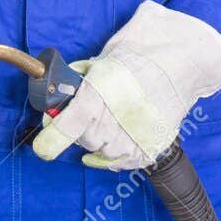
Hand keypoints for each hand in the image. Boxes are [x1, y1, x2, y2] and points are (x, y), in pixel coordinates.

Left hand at [31, 0, 220, 169]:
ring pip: (102, 152)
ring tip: (111, 118)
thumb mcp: (98, 62)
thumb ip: (76, 81)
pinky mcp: (149, 148)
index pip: (65, 129)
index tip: (42, 148)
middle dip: (80, 128)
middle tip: (92, 111)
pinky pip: (123, 162)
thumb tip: (57, 96)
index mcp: (94, 99)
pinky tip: (117, 139)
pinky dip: (116, 155)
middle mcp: (112, 123)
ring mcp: (132, 139)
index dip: (50, 140)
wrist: (178, 64)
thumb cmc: (136, 58)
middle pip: (82, 140)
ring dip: (100, 140)